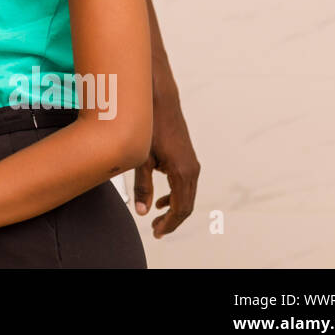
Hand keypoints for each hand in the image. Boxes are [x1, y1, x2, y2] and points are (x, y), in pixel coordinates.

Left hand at [133, 89, 199, 236]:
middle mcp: (192, 169)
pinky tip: (160, 200)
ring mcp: (192, 163)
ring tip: (156, 219)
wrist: (159, 101)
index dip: (169, 224)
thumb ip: (142, 187)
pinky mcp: (187, 157)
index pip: (181, 209)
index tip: (157, 233)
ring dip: (173, 209)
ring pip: (186, 195)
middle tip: (156, 231)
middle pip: (186, 205)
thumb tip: (142, 211)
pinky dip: (174, 196)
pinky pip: (184, 184)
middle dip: (171, 220)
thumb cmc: (149, 127)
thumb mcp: (141, 159)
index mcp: (183, 172)